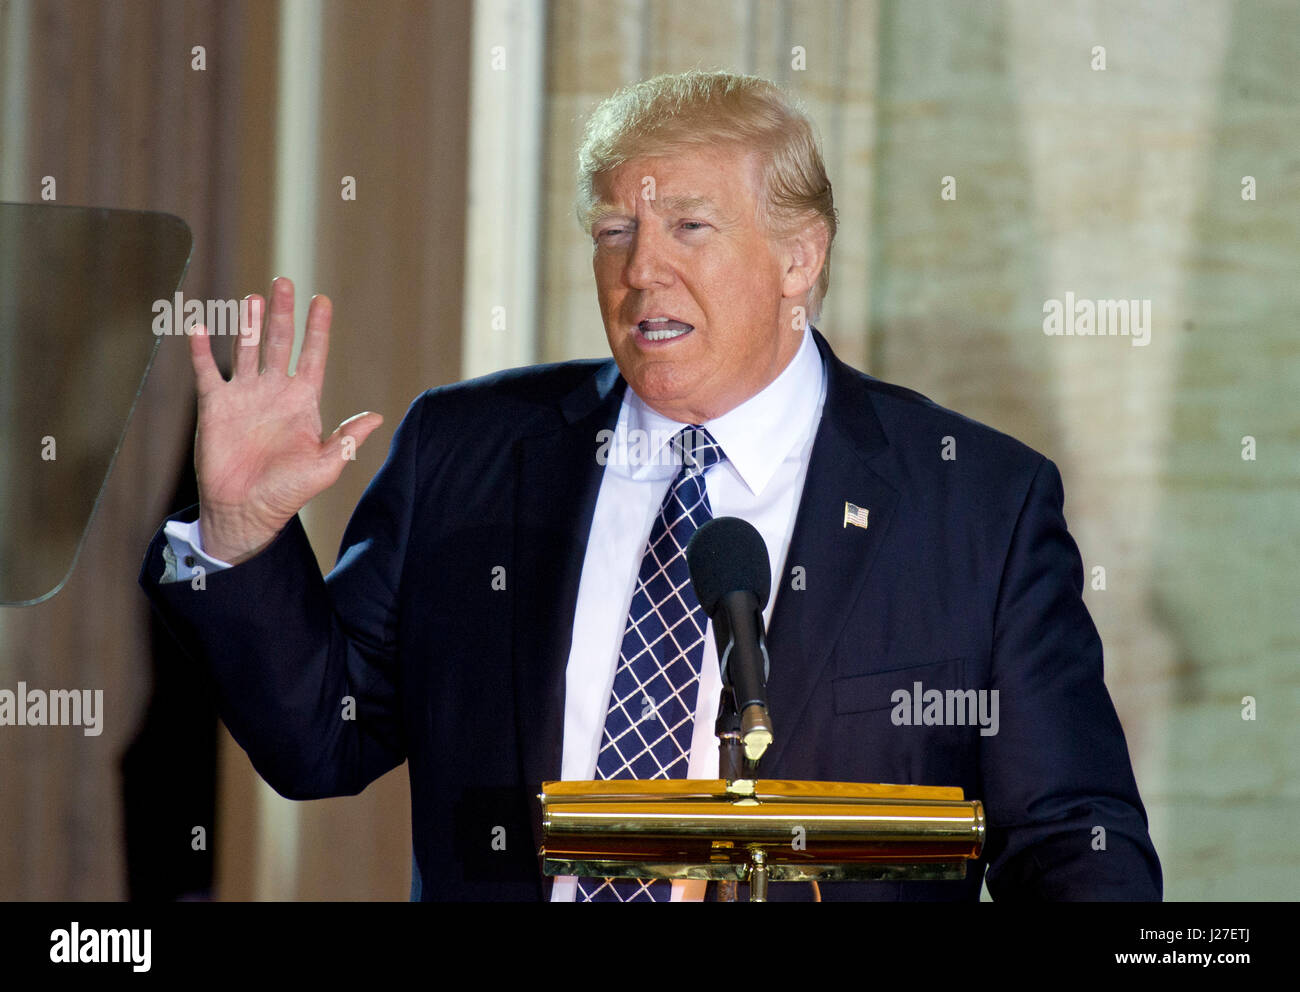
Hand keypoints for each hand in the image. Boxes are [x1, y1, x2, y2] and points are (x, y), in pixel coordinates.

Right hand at [191, 277, 382, 564]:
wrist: (245, 511)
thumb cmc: (287, 492)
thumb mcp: (325, 466)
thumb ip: (347, 439)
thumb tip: (377, 417)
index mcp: (303, 403)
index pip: (312, 356)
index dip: (318, 330)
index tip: (323, 301)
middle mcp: (274, 392)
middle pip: (280, 343)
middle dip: (283, 313)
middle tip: (285, 281)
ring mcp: (244, 396)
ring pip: (247, 350)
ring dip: (250, 324)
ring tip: (254, 297)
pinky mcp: (215, 406)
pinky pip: (207, 371)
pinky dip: (201, 349)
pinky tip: (200, 325)